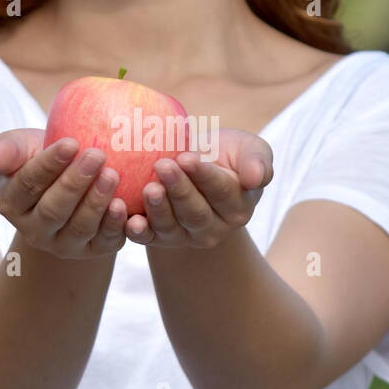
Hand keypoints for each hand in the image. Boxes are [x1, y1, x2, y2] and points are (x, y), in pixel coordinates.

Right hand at [0, 129, 127, 258]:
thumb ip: (8, 149)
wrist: (73, 178)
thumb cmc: (42, 156)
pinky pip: (103, 241)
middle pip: (53, 209)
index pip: (27, 185)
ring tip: (112, 174)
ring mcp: (63, 244)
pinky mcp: (92, 250)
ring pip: (79, 227)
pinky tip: (122, 205)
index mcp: (11, 203)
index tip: (71, 142)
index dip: (49, 164)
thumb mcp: (22, 147)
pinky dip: (114, 225)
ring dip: (96, 202)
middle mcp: (34, 230)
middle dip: (75, 182)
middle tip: (97, 155)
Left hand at [124, 128, 273, 248]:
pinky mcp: (159, 238)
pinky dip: (138, 232)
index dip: (204, 176)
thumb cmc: (223, 153)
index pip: (222, 192)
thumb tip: (257, 178)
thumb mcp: (248, 149)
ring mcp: (185, 235)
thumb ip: (258, 161)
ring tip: (149, 188)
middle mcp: (214, 228)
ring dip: (159, 209)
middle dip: (179, 190)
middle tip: (163, 166)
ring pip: (172, 226)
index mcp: (237, 207)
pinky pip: (148, 238)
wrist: (192, 164)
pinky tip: (130, 220)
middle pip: (196, 212)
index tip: (187, 157)